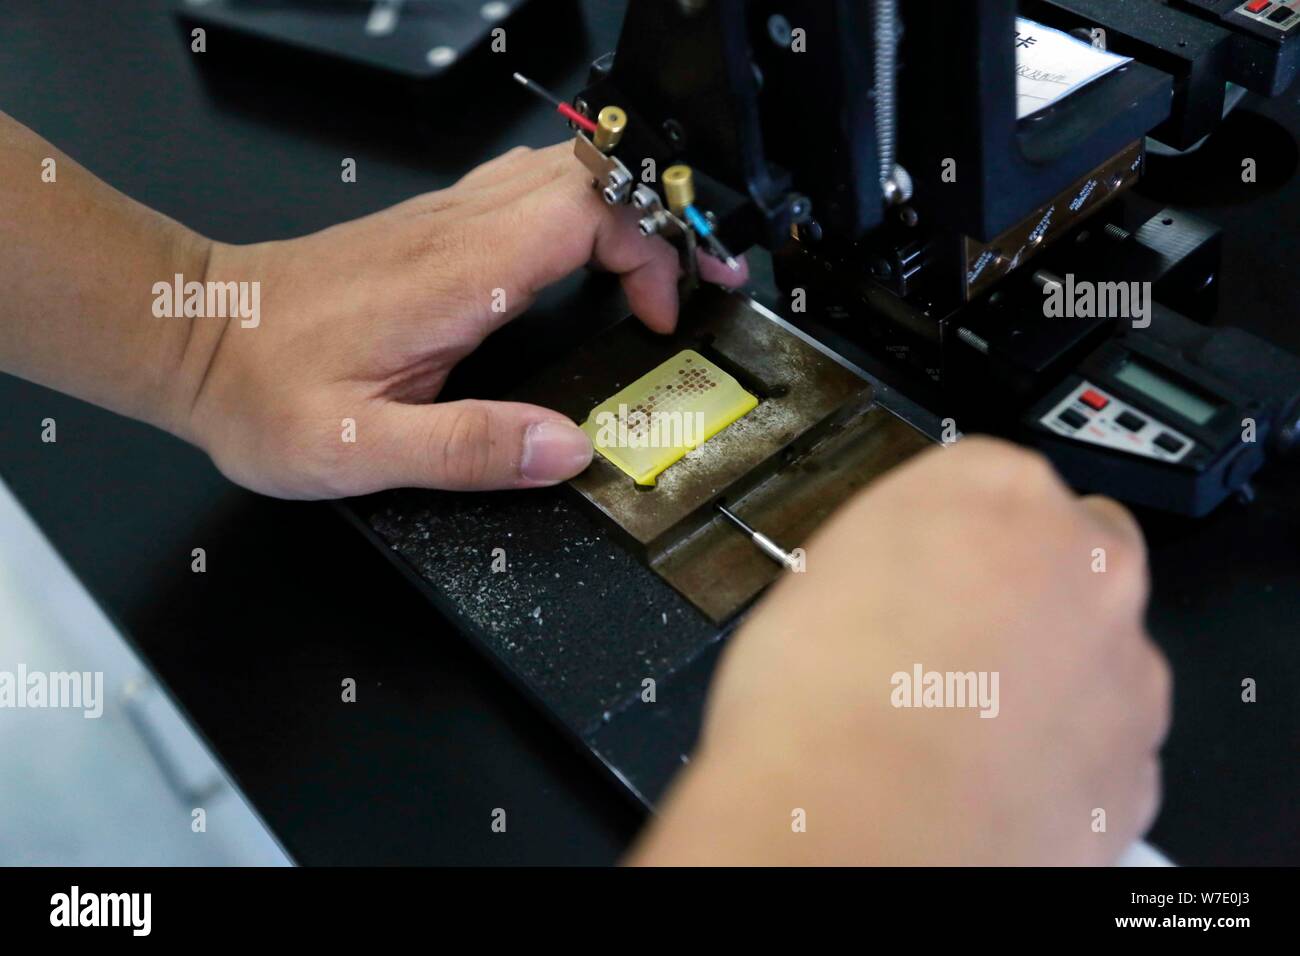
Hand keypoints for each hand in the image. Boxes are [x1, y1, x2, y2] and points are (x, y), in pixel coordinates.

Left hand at [179, 143, 746, 497]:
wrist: (191, 334)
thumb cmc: (264, 390)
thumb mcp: (360, 449)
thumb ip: (471, 449)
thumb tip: (570, 448)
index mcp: (454, 277)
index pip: (585, 214)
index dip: (645, 253)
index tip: (654, 317)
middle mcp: (453, 231)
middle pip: (586, 177)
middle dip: (656, 222)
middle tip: (694, 282)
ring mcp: (440, 220)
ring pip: (557, 174)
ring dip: (620, 214)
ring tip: (656, 273)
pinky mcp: (428, 229)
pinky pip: (523, 193)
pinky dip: (577, 217)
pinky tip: (584, 264)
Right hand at [632, 438, 1170, 865]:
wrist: (851, 826)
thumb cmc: (817, 702)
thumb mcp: (824, 570)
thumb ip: (897, 550)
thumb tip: (897, 575)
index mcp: (998, 489)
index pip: (996, 481)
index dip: (956, 534)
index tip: (934, 568)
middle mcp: (1084, 565)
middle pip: (1074, 553)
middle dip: (1027, 590)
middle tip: (953, 641)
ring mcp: (1125, 668)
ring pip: (1098, 653)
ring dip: (1051, 673)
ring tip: (960, 721)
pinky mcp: (1136, 765)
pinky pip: (1104, 744)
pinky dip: (1062, 754)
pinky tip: (990, 773)